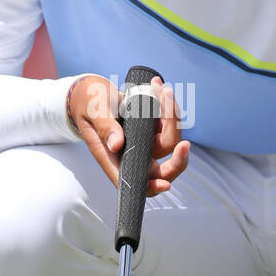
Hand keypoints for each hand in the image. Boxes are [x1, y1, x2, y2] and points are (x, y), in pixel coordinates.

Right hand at [68, 74, 190, 197]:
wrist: (93, 92)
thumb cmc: (89, 104)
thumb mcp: (94, 112)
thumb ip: (105, 128)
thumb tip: (116, 145)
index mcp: (114, 159)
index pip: (136, 182)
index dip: (151, 187)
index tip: (165, 184)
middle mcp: (133, 155)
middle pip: (163, 169)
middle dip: (178, 158)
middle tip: (186, 145)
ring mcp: (145, 143)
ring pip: (170, 141)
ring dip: (172, 116)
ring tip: (160, 88)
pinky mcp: (153, 130)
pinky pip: (170, 125)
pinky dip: (169, 108)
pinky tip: (159, 89)